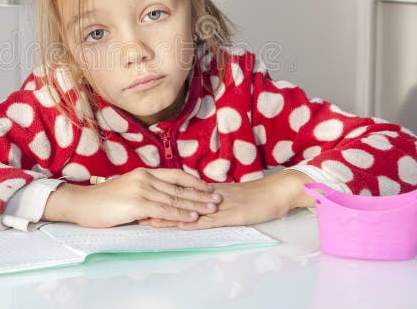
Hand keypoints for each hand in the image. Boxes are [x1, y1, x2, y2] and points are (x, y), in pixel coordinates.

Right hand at [42, 168, 221, 227]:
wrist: (81, 203)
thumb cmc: (101, 202)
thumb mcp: (126, 192)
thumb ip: (144, 195)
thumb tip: (160, 207)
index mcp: (144, 173)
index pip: (175, 175)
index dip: (193, 181)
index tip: (208, 187)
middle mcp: (145, 178)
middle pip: (179, 187)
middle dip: (200, 194)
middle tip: (218, 199)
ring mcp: (141, 190)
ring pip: (174, 199)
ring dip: (195, 205)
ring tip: (211, 209)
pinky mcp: (136, 204)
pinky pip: (163, 211)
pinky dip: (180, 215)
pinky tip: (191, 218)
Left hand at [139, 169, 314, 229]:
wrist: (280, 190)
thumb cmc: (260, 195)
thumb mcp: (233, 195)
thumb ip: (216, 198)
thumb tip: (199, 201)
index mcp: (212, 190)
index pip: (181, 193)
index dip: (161, 197)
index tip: (142, 200)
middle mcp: (213, 196)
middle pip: (180, 201)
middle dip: (157, 207)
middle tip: (136, 211)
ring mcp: (222, 205)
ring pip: (190, 211)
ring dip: (169, 217)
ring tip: (149, 221)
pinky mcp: (233, 215)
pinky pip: (211, 220)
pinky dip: (195, 223)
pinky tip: (181, 225)